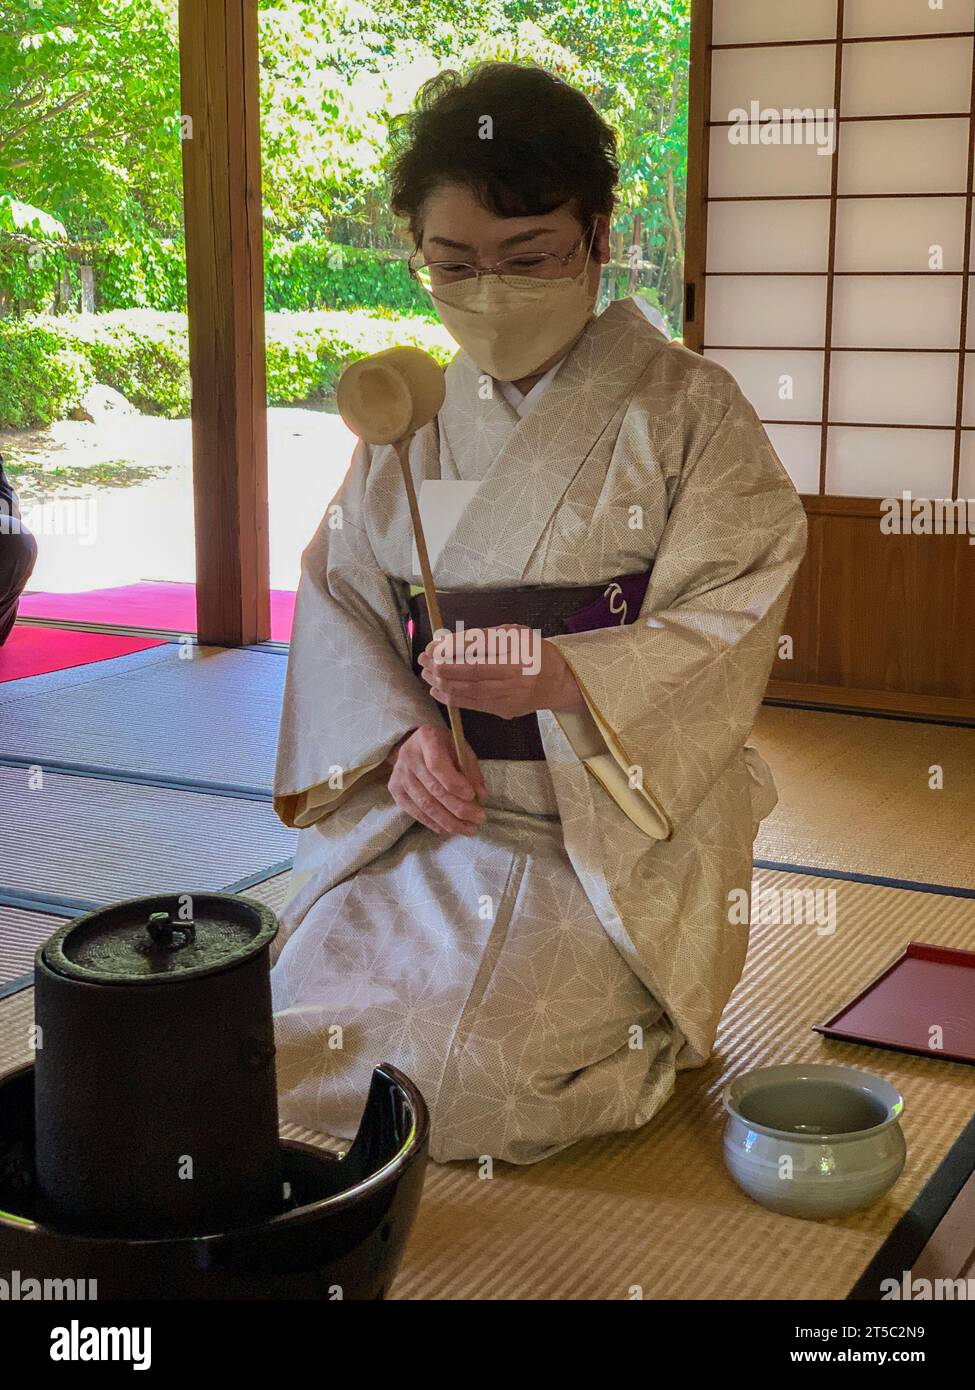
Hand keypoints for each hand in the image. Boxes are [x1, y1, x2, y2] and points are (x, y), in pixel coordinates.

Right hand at [387, 725, 486, 835]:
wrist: (416, 745)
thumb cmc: (444, 747)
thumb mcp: (461, 750)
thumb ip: (471, 771)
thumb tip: (481, 797)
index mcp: (426, 738)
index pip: (437, 765)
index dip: (455, 784)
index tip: (474, 797)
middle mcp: (408, 756)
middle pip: (433, 789)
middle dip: (459, 809)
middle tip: (479, 820)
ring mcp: (399, 774)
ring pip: (425, 804)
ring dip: (449, 821)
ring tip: (468, 829)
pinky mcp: (395, 790)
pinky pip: (415, 812)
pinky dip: (433, 823)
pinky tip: (448, 829)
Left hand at [418, 625, 586, 718]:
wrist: (556, 681)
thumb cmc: (532, 651)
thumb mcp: (515, 633)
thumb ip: (484, 636)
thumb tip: (447, 641)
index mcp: (519, 650)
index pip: (480, 648)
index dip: (454, 647)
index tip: (434, 645)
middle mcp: (515, 674)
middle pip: (472, 672)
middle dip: (443, 666)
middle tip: (424, 659)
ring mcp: (508, 695)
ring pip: (469, 690)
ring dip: (442, 682)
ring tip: (426, 672)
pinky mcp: (502, 710)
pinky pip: (472, 704)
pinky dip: (451, 697)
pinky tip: (436, 689)